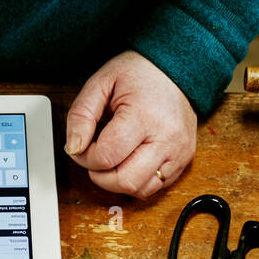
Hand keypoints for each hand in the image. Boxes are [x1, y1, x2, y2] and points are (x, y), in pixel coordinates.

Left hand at [65, 51, 197, 197]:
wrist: (178, 69)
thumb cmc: (139, 74)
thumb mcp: (101, 83)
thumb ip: (81, 115)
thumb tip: (74, 148)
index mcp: (144, 116)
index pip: (106, 157)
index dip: (85, 157)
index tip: (83, 145)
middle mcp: (166, 138)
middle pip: (124, 181)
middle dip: (100, 176)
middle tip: (96, 157)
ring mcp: (179, 152)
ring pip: (140, 190)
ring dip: (118, 182)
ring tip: (113, 160)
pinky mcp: (184, 160)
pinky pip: (155, 187)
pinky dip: (137, 181)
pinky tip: (130, 162)